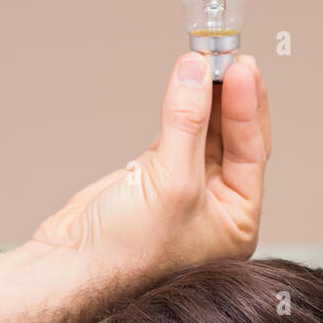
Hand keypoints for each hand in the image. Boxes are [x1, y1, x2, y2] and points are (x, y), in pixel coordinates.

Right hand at [29, 52, 270, 273]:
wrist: (71, 267)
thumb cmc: (126, 252)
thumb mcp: (171, 183)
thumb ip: (187, 122)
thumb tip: (197, 70)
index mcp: (236, 222)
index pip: (252, 152)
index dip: (247, 107)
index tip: (240, 66)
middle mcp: (215, 207)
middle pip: (232, 138)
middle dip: (229, 96)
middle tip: (225, 55)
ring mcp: (184, 190)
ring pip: (203, 132)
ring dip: (204, 96)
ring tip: (206, 58)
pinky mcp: (153, 176)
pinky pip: (175, 131)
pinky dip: (179, 106)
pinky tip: (184, 80)